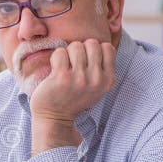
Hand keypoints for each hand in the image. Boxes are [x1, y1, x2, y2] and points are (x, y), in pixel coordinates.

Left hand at [30, 39, 114, 154]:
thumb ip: (101, 68)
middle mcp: (96, 79)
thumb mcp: (96, 87)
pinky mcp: (62, 78)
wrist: (55, 118)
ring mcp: (79, 79)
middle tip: (73, 63)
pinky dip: (56, 57)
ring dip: (67, 53)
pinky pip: (60, 52)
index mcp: (108, 80)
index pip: (108, 47)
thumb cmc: (73, 98)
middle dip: (81, 49)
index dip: (94, 49)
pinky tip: (55, 69)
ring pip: (75, 46)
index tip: (86, 61)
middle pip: (92, 43)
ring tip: (64, 67)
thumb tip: (99, 43)